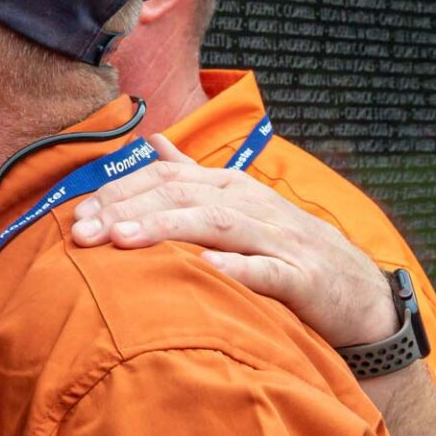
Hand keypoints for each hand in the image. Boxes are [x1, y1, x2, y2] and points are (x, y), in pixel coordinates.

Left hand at [69, 134, 397, 348]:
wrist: (360, 291)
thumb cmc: (284, 247)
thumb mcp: (236, 203)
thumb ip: (192, 174)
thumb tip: (151, 143)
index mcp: (227, 185)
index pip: (163, 177)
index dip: (117, 191)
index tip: (76, 215)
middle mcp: (248, 203)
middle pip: (179, 195)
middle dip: (125, 209)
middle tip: (82, 232)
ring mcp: (277, 237)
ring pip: (215, 224)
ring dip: (165, 229)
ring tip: (122, 240)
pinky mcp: (302, 277)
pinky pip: (265, 270)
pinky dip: (234, 269)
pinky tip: (202, 270)